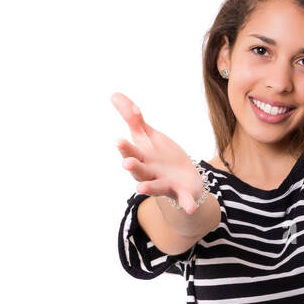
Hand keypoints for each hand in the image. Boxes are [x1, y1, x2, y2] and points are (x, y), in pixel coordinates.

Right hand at [111, 91, 205, 213]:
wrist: (183, 180)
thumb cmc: (161, 156)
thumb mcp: (149, 136)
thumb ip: (133, 118)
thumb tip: (114, 94)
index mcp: (141, 157)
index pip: (131, 151)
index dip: (124, 147)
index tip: (117, 140)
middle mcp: (149, 174)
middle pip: (138, 169)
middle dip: (132, 166)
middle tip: (125, 163)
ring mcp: (164, 185)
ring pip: (155, 187)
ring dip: (148, 188)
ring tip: (141, 189)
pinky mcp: (182, 193)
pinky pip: (184, 200)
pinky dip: (187, 204)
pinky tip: (190, 208)